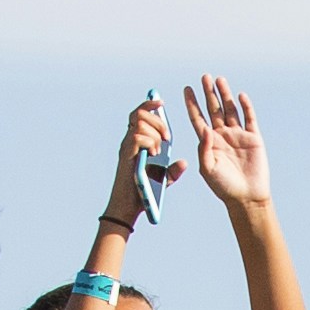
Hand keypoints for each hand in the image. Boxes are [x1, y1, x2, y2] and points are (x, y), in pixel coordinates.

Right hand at [104, 94, 169, 227]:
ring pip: (139, 123)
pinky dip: (149, 142)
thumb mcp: (163, 180)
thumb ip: (173, 170)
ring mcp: (126, 147)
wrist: (130, 207)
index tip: (162, 102)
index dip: (149, 105)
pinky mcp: (125, 155)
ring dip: (154, 132)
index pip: (140, 114)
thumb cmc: (144, 193)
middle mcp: (129, 141)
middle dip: (158, 121)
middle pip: (140, 114)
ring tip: (160, 149)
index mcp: (137, 142)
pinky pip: (137, 137)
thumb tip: (184, 162)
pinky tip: (155, 154)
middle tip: (168, 138)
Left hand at [186, 76, 269, 207]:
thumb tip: (205, 129)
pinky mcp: (253, 138)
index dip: (192, 104)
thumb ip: (204, 149)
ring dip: (225, 95)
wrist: (246, 197)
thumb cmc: (224, 187)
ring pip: (230, 110)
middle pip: (213, 109)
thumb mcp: (207, 169)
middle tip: (204, 77)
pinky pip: (249, 118)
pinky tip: (240, 96)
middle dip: (208, 93)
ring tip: (219, 80)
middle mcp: (222, 136)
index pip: (198, 118)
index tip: (186, 89)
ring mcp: (238, 135)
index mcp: (209, 142)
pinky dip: (246, 106)